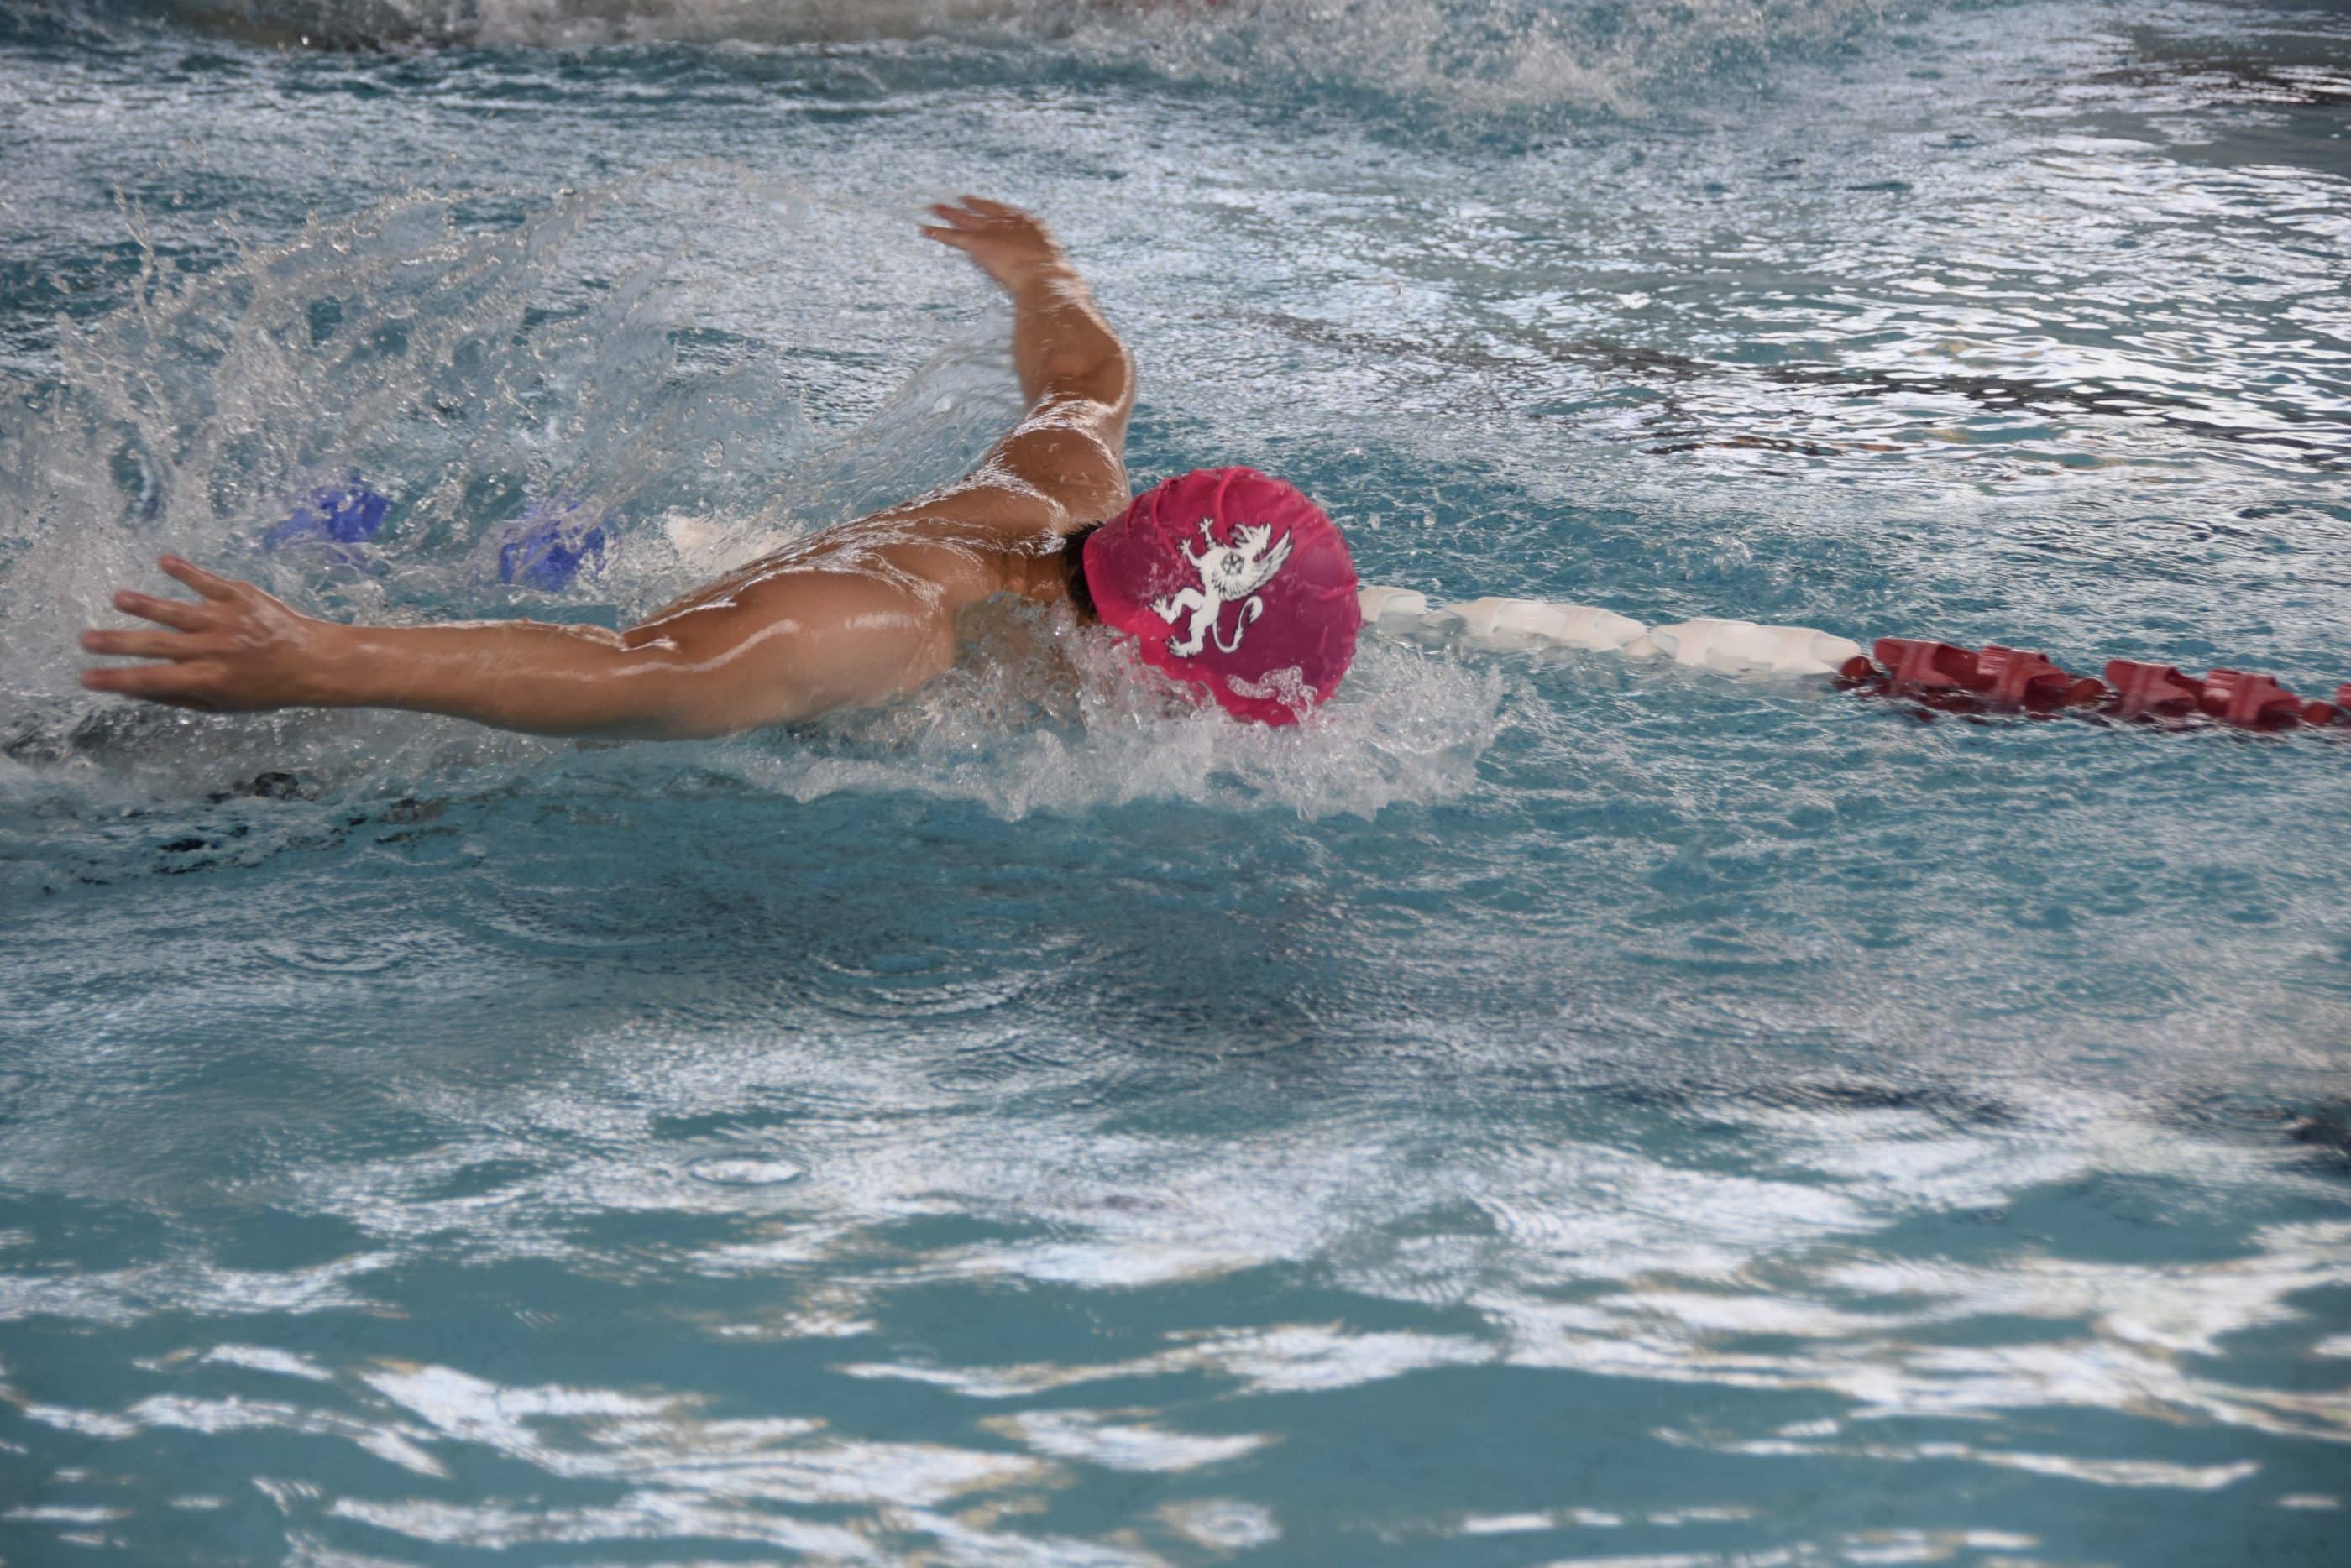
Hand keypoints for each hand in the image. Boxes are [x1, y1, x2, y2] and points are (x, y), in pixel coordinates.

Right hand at [80, 556, 344, 711]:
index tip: (86, 676)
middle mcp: (214, 649)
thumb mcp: (223, 704)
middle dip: (117, 642)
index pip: (152, 679)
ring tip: (118, 598)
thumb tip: (134, 689)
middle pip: (156, 645)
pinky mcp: (241, 597)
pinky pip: (208, 582)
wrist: (313, 661)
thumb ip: (179, 696)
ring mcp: (227, 620)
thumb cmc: (265, 688)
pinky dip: (187, 571)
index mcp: (208, 679)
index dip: (116, 679)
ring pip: (178, 610)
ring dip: (146, 604)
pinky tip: (164, 560)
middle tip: (85, 638)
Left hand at [921, 196, 1069, 294]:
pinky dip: (939, 233)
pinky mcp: (978, 243)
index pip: (1007, 212)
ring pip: (966, 218)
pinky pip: (954, 236)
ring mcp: (992, 230)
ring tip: (934, 207)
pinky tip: (926, 229)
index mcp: (1030, 224)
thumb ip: (1036, 262)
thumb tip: (1032, 271)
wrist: (1046, 276)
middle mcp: (1009, 222)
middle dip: (970, 205)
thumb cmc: (1053, 277)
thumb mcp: (1048, 265)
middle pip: (984, 210)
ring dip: (949, 213)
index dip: (994, 208)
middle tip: (958, 199)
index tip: (987, 205)